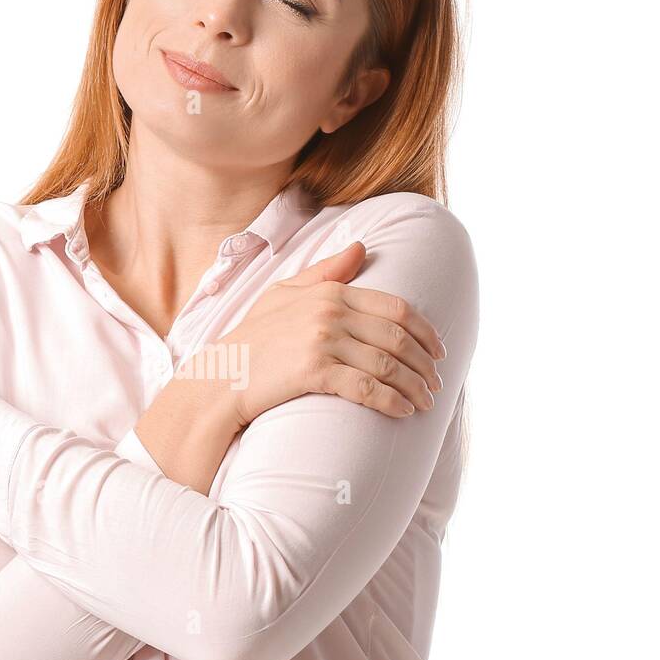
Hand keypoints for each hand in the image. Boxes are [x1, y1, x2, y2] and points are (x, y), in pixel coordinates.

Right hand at [218, 241, 446, 427]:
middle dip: (425, 365)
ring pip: (387, 366)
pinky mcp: (313, 372)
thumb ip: (325, 272)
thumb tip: (361, 247)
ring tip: (425, 403)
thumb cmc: (252, 338)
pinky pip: (365, 388)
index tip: (439, 352)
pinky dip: (390, 401)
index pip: (396, 308)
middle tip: (437, 385)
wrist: (220, 377)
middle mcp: (329, 313)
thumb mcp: (284, 293)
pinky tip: (402, 412)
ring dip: (414, 388)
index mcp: (330, 292)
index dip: (426, 332)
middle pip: (398, 339)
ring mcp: (321, 341)